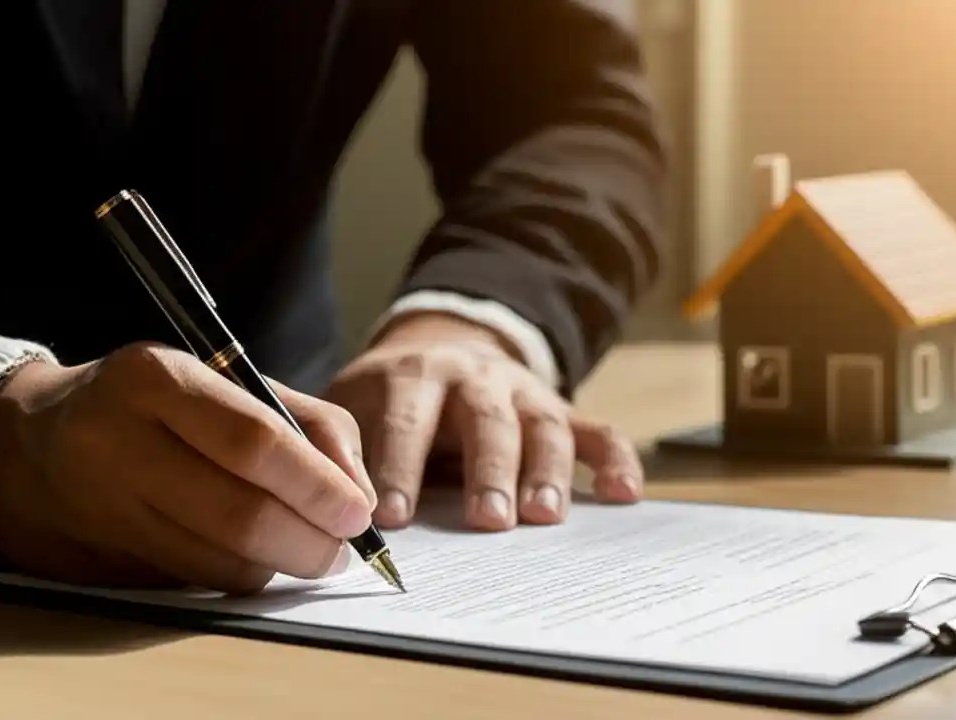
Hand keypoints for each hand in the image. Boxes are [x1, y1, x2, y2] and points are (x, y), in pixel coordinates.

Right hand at [0, 342, 375, 594]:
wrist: (25, 446)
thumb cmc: (151, 406)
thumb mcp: (224, 381)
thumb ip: (307, 423)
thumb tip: (361, 496)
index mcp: (157, 379)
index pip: (255, 442)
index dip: (317, 485)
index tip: (359, 512)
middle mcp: (120, 442)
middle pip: (240, 514)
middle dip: (310, 541)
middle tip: (342, 550)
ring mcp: (103, 508)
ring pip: (219, 560)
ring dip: (281, 566)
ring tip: (309, 552)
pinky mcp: (98, 562)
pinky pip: (193, 581)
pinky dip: (241, 576)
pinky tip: (256, 557)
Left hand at [325, 312, 642, 530]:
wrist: (438, 348)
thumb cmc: (388, 400)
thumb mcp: (353, 407)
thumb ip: (342, 448)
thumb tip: (331, 508)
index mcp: (414, 376)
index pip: (406, 420)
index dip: (398, 467)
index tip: (391, 516)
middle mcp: (474, 377)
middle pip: (486, 420)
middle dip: (488, 471)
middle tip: (487, 520)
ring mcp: (524, 393)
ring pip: (542, 425)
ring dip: (547, 471)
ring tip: (544, 516)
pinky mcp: (560, 411)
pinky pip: (597, 430)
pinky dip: (616, 459)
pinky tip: (624, 493)